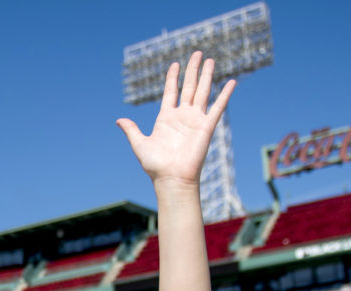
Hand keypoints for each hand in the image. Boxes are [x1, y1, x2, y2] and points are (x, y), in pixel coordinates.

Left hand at [117, 51, 235, 187]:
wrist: (171, 179)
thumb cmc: (155, 166)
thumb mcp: (139, 144)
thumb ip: (132, 130)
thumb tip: (119, 121)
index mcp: (166, 118)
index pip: (171, 91)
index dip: (173, 77)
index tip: (175, 64)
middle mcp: (182, 116)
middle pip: (189, 87)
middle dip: (192, 70)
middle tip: (197, 53)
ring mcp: (195, 120)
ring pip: (203, 92)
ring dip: (206, 75)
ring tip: (210, 60)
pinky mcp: (206, 127)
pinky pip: (218, 108)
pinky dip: (225, 95)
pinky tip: (231, 82)